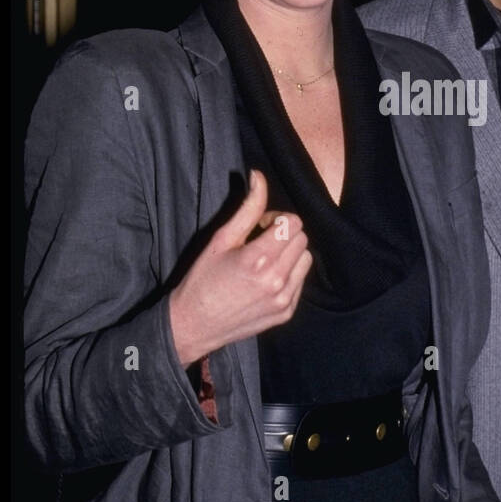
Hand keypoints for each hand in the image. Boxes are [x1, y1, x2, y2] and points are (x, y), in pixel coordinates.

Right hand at [169, 169, 312, 366]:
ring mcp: (284, 299)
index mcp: (259, 258)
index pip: (293, 223)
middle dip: (284, 234)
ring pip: (305, 258)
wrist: (193, 324)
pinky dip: (289, 274)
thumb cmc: (202, 278)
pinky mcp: (286, 312)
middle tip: (260, 241)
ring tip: (266, 260)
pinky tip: (266, 278)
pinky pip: (301, 281)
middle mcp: (276, 279)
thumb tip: (259, 177)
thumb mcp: (221, 239)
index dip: (276, 219)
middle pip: (301, 238)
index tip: (259, 226)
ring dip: (290, 253)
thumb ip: (247, 208)